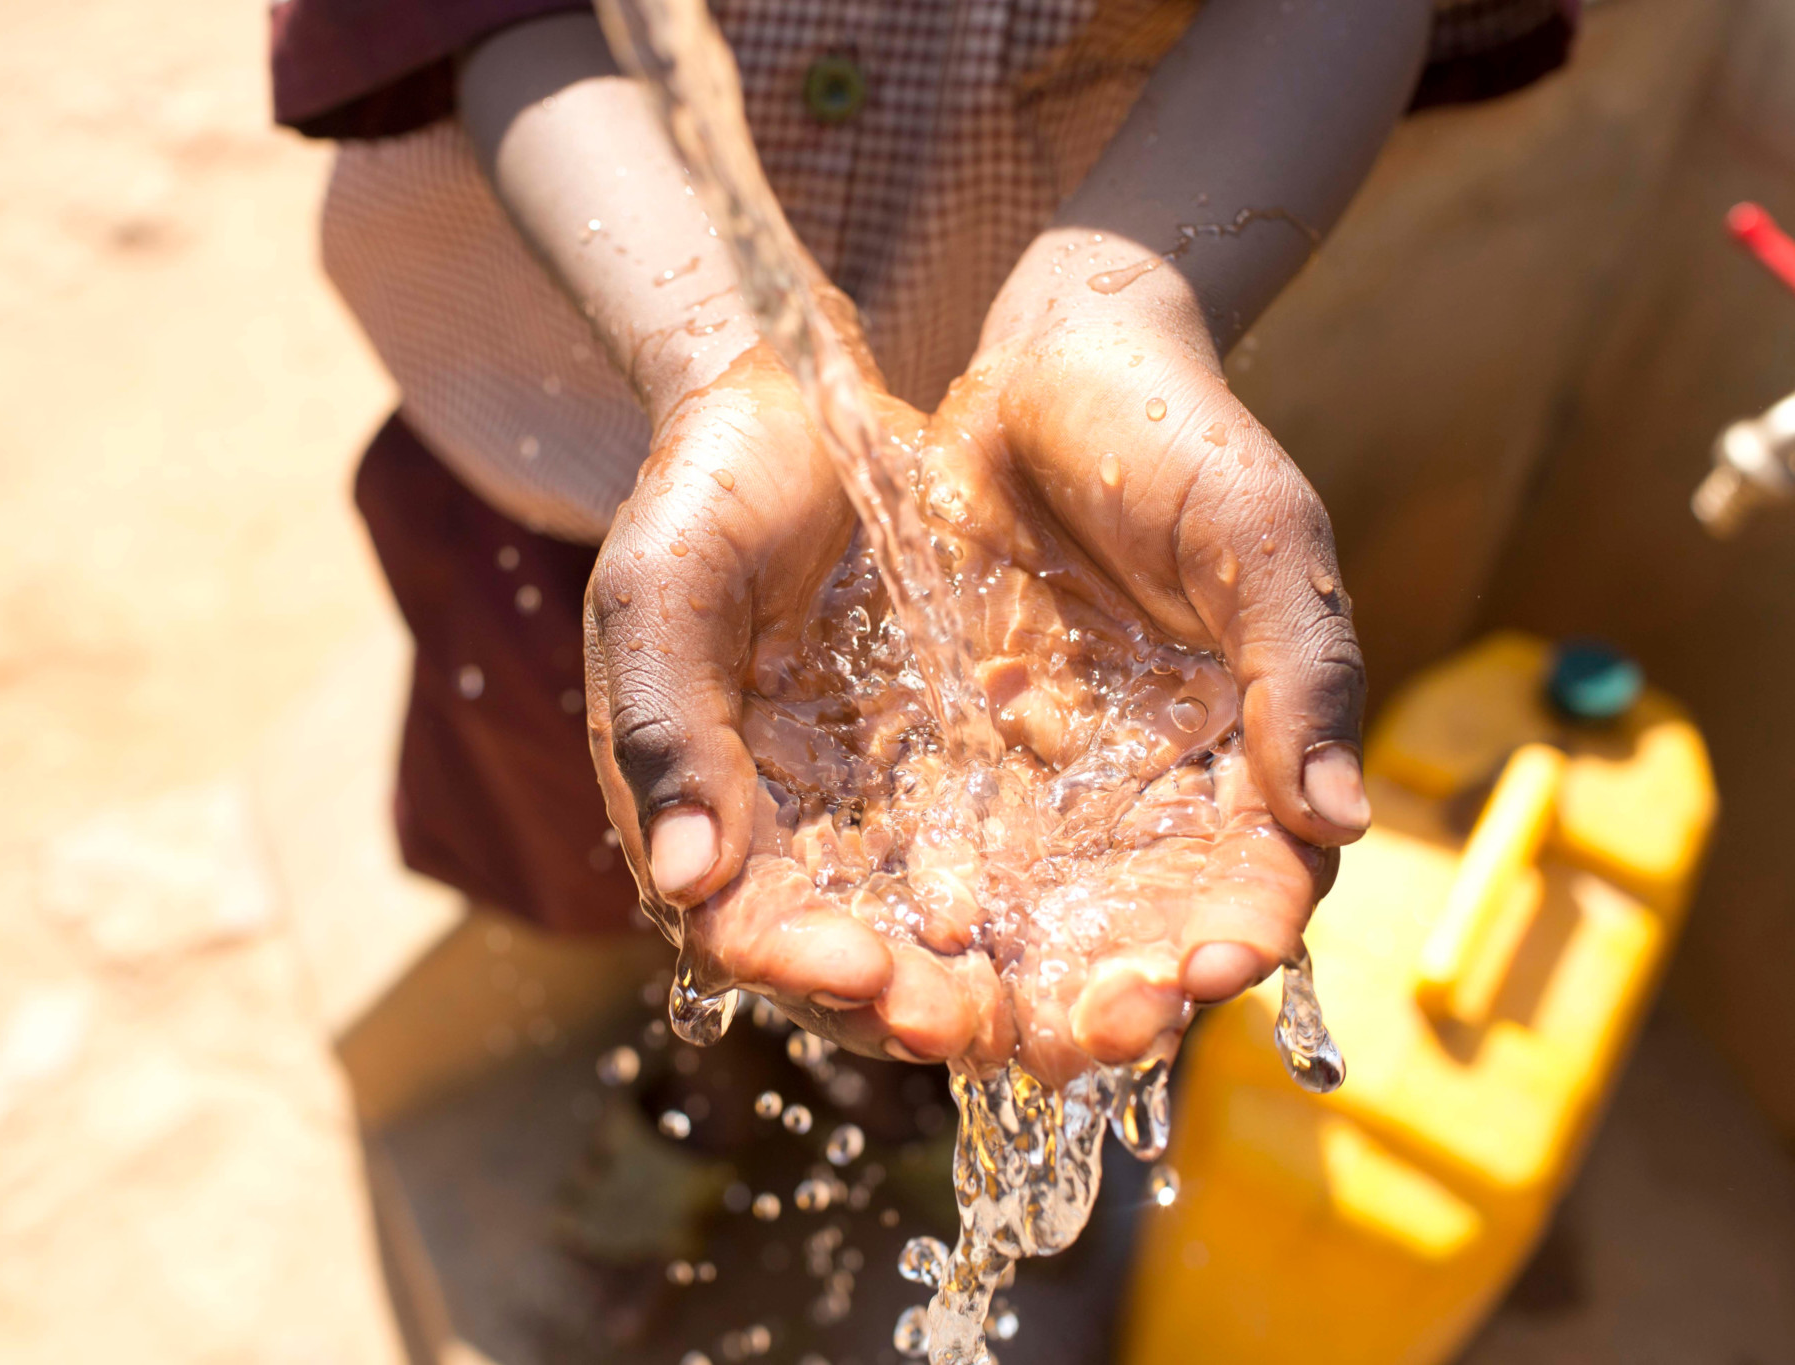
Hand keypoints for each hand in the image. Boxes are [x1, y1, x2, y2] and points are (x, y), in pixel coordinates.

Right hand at [585, 332, 1016, 1063]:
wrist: (806, 416)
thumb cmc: (710, 494)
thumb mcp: (662, 588)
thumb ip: (663, 724)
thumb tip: (684, 882)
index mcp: (703, 815)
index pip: (746, 930)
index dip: (801, 966)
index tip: (867, 974)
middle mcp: (797, 844)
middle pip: (855, 969)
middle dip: (918, 1009)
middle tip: (984, 1024)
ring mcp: (886, 820)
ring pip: (945, 943)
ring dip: (1007, 990)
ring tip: (1076, 1010)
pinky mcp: (968, 785)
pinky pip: (1019, 869)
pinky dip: (1064, 913)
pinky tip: (1124, 930)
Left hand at [907, 291, 1364, 1077]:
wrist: (1046, 359)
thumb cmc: (1176, 434)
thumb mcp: (1256, 532)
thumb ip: (1302, 670)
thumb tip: (1342, 824)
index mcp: (1249, 754)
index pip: (1256, 885)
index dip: (1233, 940)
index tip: (1199, 974)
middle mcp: (1152, 794)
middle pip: (1138, 933)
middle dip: (1109, 998)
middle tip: (1068, 1038)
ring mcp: (1054, 785)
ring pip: (1037, 919)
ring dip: (1006, 981)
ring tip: (964, 1020)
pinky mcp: (962, 761)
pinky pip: (944, 855)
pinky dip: (923, 908)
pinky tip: (890, 939)